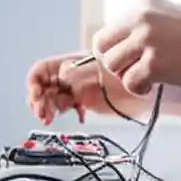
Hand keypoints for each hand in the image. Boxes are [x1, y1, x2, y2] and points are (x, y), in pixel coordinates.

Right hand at [25, 53, 141, 124]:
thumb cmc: (129, 69)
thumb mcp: (104, 68)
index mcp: (71, 62)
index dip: (33, 84)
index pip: (40, 71)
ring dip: (47, 110)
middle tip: (44, 114)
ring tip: (51, 118)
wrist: (147, 82)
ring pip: (52, 100)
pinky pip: (66, 108)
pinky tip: (78, 117)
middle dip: (39, 101)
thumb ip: (81, 71)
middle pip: (42, 88)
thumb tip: (62, 75)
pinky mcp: (86, 102)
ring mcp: (77, 88)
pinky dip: (65, 114)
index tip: (37, 97)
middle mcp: (71, 74)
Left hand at [92, 0, 180, 95]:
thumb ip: (145, 29)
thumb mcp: (172, 20)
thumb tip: (118, 52)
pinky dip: (140, 89)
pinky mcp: (155, 63)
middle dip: (116, 64)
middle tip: (136, 72)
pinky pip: (130, 83)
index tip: (131, 61)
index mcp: (144, 4)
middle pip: (102, 47)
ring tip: (152, 78)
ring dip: (128, 77)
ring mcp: (147, 39)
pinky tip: (158, 85)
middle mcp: (142, 18)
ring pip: (113, 65)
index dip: (115, 51)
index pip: (108, 31)